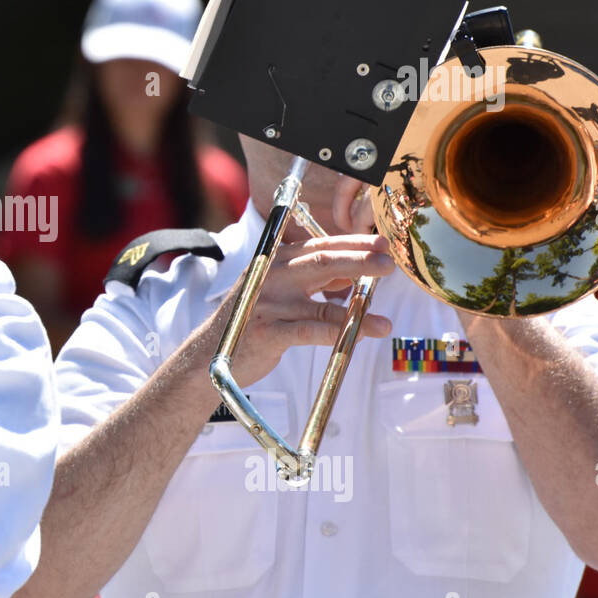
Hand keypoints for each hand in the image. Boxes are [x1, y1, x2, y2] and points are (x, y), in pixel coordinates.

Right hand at [216, 233, 395, 387]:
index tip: (381, 243)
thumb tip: (352, 274)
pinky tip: (366, 333)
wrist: (208, 355)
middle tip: (389, 263)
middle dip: (360, 259)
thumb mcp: (278, 292)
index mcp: (274, 262)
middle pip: (322, 261)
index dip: (352, 243)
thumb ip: (311, 281)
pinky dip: (342, 333)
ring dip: (359, 308)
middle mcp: (270, 276)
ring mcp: (268, 303)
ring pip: (321, 300)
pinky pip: (312, 331)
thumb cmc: (249, 323)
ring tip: (386, 321)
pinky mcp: (268, 332)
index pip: (318, 245)